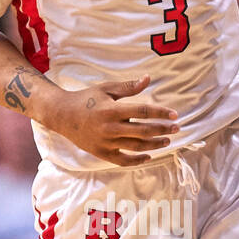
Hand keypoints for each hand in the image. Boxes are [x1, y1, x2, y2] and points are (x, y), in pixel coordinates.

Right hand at [50, 75, 178, 166]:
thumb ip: (128, 86)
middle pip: (143, 131)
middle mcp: (110, 127)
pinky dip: (137, 160)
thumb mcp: (106, 89)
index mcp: (112, 109)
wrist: (62, 115)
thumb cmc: (86, 99)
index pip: (142, 111)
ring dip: (154, 144)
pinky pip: (123, 160)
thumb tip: (148, 78)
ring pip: (136, 147)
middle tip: (176, 128)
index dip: (160, 113)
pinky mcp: (101, 153)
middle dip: (162, 130)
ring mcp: (105, 142)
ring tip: (166, 141)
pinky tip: (149, 156)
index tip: (174, 115)